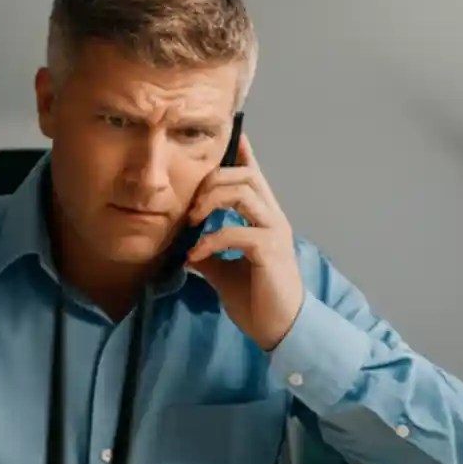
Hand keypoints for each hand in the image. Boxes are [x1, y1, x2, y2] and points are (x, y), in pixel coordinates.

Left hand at [185, 133, 305, 350]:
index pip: (253, 175)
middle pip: (244, 175)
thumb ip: (208, 250)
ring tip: (191, 223)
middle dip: (211, 181)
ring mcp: (274, 232)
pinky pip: (239, 232)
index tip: (227, 134)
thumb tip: (184, 243)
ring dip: (211, 201)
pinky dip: (211, 240)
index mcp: (263, 217)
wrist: (278, 329)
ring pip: (244, 192)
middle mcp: (272, 218)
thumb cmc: (255, 298)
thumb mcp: (223, 270)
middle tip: (190, 207)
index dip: (240, 153)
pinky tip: (196, 256)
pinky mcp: (271, 251)